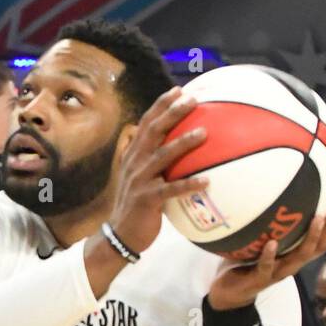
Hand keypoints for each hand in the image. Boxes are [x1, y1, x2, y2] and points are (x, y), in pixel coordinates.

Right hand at [110, 86, 209, 255]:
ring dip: (183, 143)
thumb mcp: (141, 178)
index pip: (147, 123)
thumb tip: (178, 148)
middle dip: (173, 113)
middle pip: (154, 131)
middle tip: (193, 100)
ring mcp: (139, 181)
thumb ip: (154, 161)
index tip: (179, 90)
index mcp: (133, 155)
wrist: (119, 234)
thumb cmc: (137, 205)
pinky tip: (207, 181)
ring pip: (162, 156)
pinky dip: (188, 184)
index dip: (161, 105)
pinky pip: (170, 190)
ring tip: (204, 133)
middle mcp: (134, 163)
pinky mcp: (146, 200)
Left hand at [208, 201, 325, 310]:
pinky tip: (272, 243)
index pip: (321, 239)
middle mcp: (291, 265)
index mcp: (294, 255)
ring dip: (309, 238)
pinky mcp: (258, 281)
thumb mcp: (260, 240)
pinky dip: (269, 256)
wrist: (229, 293)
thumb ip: (269, 222)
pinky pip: (266, 268)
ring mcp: (276, 274)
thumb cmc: (246, 262)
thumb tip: (269, 189)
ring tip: (316, 219)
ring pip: (298, 258)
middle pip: (317, 247)